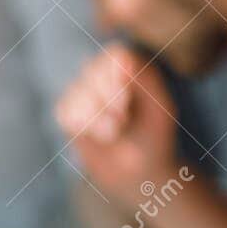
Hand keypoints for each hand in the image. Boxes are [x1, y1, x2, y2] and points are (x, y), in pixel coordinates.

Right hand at [57, 46, 181, 209]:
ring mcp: (83, 91)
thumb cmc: (155, 136)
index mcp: (131, 68)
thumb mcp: (161, 107)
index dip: (116, 78)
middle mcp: (105, 74)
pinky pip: (65, 111)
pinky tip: (98, 136)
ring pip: (76, 91)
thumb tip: (123, 59)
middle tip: (123, 121)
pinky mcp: (68, 112)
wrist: (140, 171)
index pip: (116, 56)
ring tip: (114, 132)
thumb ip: (146, 79)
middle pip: (93, 70)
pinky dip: (83, 126)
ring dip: (96, 117)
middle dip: (107, 100)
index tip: (125, 105)